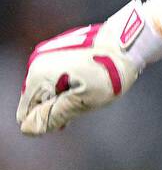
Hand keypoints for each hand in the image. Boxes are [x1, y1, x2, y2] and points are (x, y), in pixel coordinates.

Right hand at [16, 0, 161, 135]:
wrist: (128, 41)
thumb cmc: (109, 70)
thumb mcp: (84, 101)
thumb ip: (54, 115)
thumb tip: (29, 128)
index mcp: (39, 75)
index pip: (26, 110)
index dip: (45, 120)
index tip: (68, 119)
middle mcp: (37, 61)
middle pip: (36, 98)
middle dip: (55, 107)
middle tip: (83, 104)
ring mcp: (47, 52)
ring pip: (47, 86)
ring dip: (62, 95)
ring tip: (88, 92)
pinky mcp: (59, 48)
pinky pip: (55, 74)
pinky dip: (67, 83)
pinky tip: (86, 83)